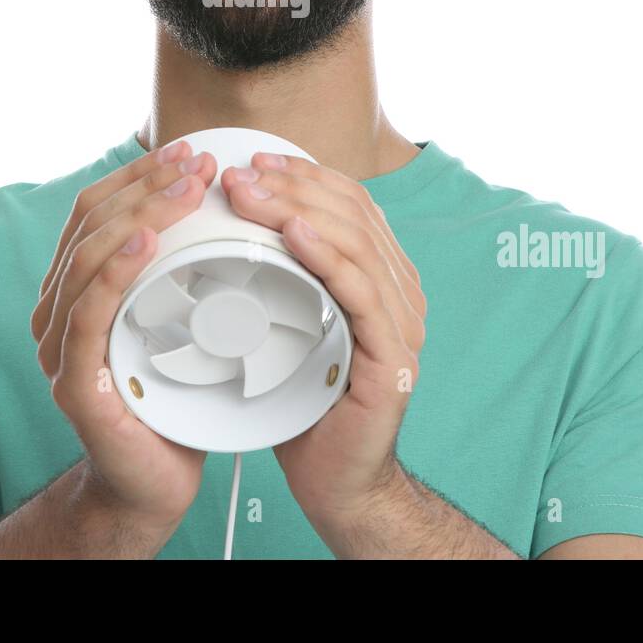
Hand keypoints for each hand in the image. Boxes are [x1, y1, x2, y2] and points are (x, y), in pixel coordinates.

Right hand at [32, 138, 218, 530]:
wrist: (156, 480)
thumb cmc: (171, 394)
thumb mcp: (174, 314)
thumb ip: (174, 265)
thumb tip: (213, 200)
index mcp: (74, 287)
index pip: (95, 210)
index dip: (139, 175)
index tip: (190, 150)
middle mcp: (55, 310)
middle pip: (91, 223)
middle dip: (148, 185)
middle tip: (201, 164)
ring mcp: (57, 346)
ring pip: (88, 256)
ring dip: (141, 213)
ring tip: (187, 189)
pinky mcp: (73, 381)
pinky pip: (88, 312)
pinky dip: (116, 269)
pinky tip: (146, 241)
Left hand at [219, 151, 426, 526]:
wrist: (334, 480)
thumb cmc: (305, 401)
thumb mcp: (292, 321)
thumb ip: (286, 273)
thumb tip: (238, 220)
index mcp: (384, 276)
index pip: (350, 203)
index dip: (304, 174)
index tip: (253, 161)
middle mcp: (402, 291)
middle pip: (352, 213)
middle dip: (291, 184)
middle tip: (238, 174)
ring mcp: (404, 322)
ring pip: (354, 240)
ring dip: (296, 208)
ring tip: (250, 194)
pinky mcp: (392, 355)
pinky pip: (359, 290)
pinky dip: (324, 254)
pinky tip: (292, 232)